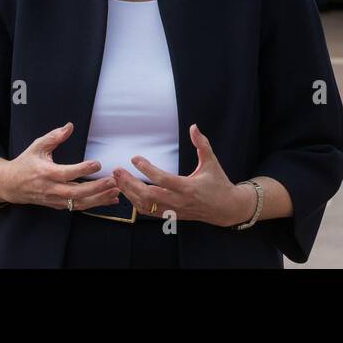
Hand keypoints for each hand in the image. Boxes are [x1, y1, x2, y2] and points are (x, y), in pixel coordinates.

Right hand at [0, 121, 120, 211]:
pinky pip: (78, 206)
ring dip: (99, 199)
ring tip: (116, 191)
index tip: (97, 163)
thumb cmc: (25, 163)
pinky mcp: (58, 205)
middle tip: (112, 180)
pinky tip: (110, 199)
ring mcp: (54, 199)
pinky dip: (95, 204)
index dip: (82, 169)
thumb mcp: (36, 146)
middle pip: (75, 192)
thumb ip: (54, 137)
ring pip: (78, 203)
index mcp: (45, 173)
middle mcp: (50, 189)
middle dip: (95, 188)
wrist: (10, 185)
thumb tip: (70, 126)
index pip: (66, 173)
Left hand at [112, 123, 253, 226]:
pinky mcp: (171, 215)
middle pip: (148, 195)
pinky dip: (136, 203)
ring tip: (118, 180)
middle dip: (130, 183)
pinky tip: (128, 192)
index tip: (134, 158)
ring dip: (129, 193)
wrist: (226, 209)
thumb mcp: (212, 162)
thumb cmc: (219, 183)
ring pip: (145, 206)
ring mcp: (173, 210)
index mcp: (188, 187)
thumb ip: (202, 144)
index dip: (147, 169)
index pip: (163, 179)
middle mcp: (179, 201)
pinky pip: (149, 212)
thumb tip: (193, 127)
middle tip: (117, 171)